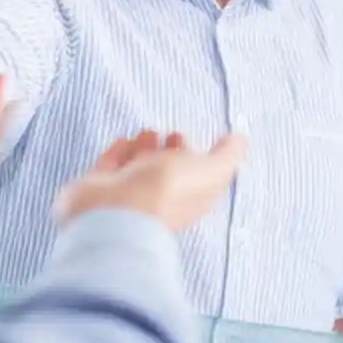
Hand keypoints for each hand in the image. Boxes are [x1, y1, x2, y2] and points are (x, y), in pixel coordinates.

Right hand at [54, 130, 247, 232]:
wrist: (117, 210)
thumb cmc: (168, 191)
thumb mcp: (212, 171)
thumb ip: (229, 155)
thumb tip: (242, 140)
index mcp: (186, 196)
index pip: (192, 175)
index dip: (193, 155)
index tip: (187, 135)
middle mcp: (157, 195)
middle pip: (165, 170)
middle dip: (169, 150)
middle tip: (170, 133)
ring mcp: (127, 191)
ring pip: (138, 165)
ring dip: (144, 148)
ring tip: (147, 132)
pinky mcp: (100, 185)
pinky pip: (111, 164)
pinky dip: (118, 151)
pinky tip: (124, 139)